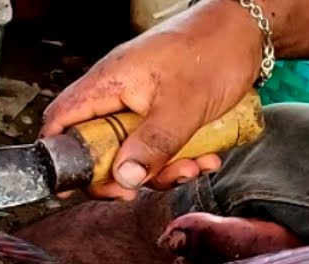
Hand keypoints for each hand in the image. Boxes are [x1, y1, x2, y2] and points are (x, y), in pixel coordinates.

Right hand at [41, 1, 265, 199]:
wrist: (248, 33)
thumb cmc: (212, 50)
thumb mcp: (183, 106)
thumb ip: (153, 145)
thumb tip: (124, 178)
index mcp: (107, 84)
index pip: (60, 121)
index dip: (61, 155)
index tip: (78, 184)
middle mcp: (116, 96)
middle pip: (97, 147)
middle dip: (122, 173)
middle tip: (141, 186)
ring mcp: (138, 105)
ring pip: (131, 153)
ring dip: (160, 170)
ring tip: (192, 166)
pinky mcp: (161, 114)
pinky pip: (157, 147)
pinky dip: (178, 159)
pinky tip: (204, 156)